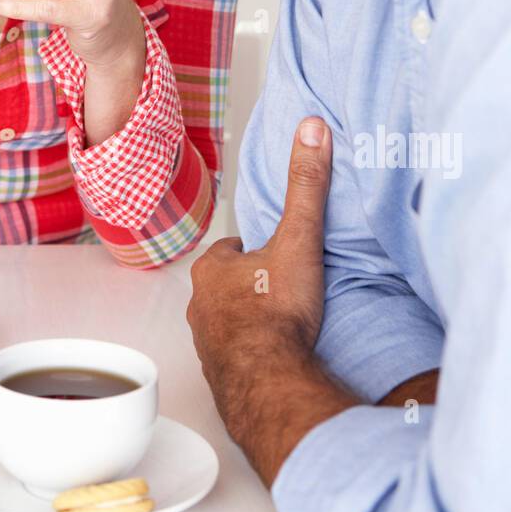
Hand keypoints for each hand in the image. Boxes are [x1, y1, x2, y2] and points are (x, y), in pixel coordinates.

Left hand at [186, 116, 332, 445]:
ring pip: (228, 321)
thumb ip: (305, 185)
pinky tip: (276, 357)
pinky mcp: (218, 374)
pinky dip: (252, 354)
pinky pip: (235, 357)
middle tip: (283, 291)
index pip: (232, 249)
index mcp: (212, 268)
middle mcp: (200, 303)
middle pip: (227, 285)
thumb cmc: (278, 311)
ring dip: (251, 321)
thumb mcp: (298, 239)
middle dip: (250, 286)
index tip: (277, 256)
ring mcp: (205, 341)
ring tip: (283, 325)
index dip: (256, 251)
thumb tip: (311, 129)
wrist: (268, 382)